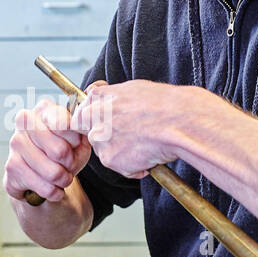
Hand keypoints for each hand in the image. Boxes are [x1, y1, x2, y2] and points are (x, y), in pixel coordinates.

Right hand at [4, 97, 91, 203]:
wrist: (45, 176)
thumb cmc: (65, 151)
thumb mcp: (81, 138)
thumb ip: (88, 121)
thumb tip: (98, 97)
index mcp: (44, 109)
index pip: (63, 124)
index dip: (75, 140)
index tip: (77, 143)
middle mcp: (25, 121)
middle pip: (59, 151)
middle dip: (70, 163)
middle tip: (69, 164)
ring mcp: (15, 143)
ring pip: (52, 172)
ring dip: (63, 179)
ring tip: (63, 177)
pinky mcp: (11, 167)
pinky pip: (42, 186)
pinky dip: (54, 192)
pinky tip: (54, 188)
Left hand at [69, 80, 196, 178]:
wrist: (177, 121)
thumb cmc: (162, 103)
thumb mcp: (132, 89)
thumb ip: (112, 97)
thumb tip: (107, 97)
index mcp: (98, 98)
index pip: (80, 113)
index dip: (92, 122)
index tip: (103, 125)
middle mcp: (94, 118)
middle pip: (89, 134)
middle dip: (105, 139)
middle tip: (127, 138)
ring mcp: (100, 139)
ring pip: (105, 151)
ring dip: (121, 152)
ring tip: (145, 145)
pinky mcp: (110, 159)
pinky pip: (120, 167)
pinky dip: (134, 167)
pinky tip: (149, 156)